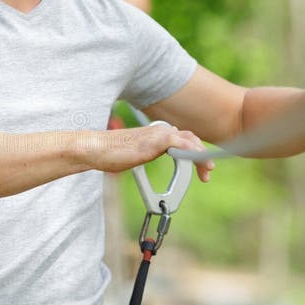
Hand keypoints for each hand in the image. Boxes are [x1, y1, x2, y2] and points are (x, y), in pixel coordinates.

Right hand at [82, 123, 214, 181]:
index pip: (184, 139)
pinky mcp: (157, 140)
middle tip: (207, 173)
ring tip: (207, 170)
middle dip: (202, 155)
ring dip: (201, 156)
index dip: (195, 153)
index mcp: (156, 133)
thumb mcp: (135, 158)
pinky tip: (198, 162)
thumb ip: (147, 157)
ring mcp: (159, 133)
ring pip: (190, 141)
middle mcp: (160, 130)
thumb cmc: (111, 155)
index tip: (200, 170)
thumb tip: (150, 171)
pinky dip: (193, 153)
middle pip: (191, 139)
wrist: (98, 149)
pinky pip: (182, 144)